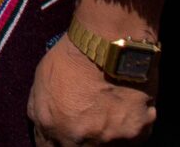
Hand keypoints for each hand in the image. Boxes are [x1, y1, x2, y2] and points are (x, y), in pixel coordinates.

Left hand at [27, 35, 155, 145]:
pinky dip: (128, 127)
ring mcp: (114, 140)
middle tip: (88, 119)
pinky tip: (125, 108)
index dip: (57, 141)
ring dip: (107, 135)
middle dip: (82, 139)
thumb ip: (40, 113)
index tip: (63, 131)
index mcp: (56, 129)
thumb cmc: (72, 56)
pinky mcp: (140, 132)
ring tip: (108, 113)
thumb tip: (45, 132)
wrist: (111, 43)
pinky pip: (133, 138)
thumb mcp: (41, 82)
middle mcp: (85, 141)